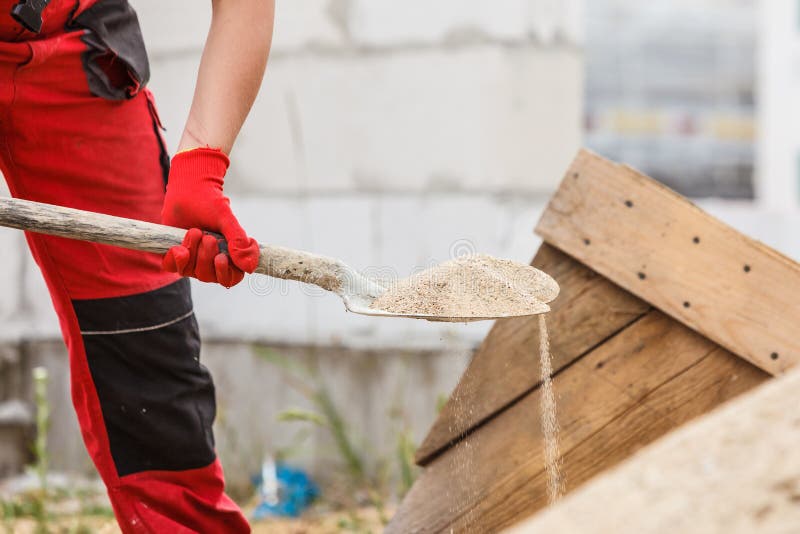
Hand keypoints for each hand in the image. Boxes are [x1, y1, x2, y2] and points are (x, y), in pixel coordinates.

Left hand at [161, 147, 258, 287]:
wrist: (188, 189)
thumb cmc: (211, 203)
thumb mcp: (227, 220)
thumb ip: (238, 241)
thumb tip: (250, 267)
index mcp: (229, 255)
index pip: (231, 278)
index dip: (226, 273)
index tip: (222, 257)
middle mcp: (211, 261)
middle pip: (209, 277)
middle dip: (206, 257)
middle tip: (208, 237)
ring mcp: (193, 258)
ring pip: (191, 272)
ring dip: (193, 252)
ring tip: (195, 231)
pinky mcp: (176, 253)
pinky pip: (173, 267)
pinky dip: (176, 259)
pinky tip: (178, 247)